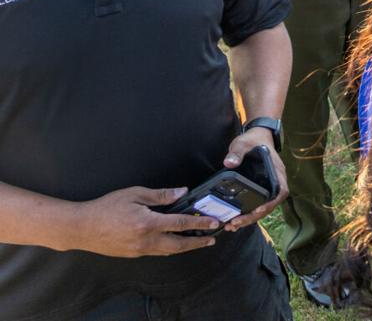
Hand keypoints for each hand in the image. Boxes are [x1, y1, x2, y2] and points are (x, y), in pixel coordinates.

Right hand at [70, 186, 219, 256]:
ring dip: (185, 247)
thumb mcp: (134, 194)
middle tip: (211, 239)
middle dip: (198, 242)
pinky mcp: (132, 254)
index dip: (200, 223)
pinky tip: (173, 243)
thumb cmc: (106, 207)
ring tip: (198, 242)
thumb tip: (182, 192)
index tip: (214, 223)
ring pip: (168, 251)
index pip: (181, 224)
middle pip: (179, 244)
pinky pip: (156, 253)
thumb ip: (160, 195)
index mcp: (148, 223)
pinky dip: (168, 249)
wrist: (81, 228)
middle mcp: (145, 240)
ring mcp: (138, 250)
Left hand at [220, 129, 287, 231]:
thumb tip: (229, 163)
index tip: (257, 210)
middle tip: (235, 224)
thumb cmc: (253, 140)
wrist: (257, 135)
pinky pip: (258, 204)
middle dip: (253, 217)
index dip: (271, 204)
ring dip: (249, 219)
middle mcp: (275, 181)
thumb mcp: (243, 143)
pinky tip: (234, 219)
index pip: (280, 192)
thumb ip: (237, 152)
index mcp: (276, 172)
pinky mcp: (261, 188)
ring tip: (231, 226)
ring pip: (263, 207)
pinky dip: (248, 214)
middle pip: (269, 205)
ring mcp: (268, 186)